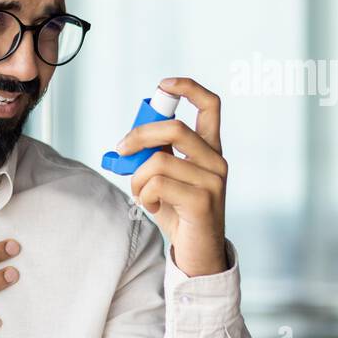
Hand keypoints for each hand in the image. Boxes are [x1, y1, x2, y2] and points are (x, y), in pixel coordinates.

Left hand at [115, 77, 228, 276]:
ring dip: (137, 180)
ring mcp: (213, 180)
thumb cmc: (177, 212)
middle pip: (174, 128)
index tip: (163, 85)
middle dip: (139, 136)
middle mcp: (216, 160)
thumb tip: (128, 143)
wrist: (196, 252)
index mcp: (209, 149)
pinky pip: (157, 185)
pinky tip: (154, 207)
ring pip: (158, 162)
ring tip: (143, 195)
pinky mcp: (203, 200)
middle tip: (121, 149)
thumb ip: (154, 156)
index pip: (211, 106)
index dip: (188, 88)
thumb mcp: (164, 178)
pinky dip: (144, 196)